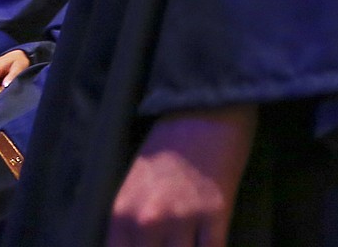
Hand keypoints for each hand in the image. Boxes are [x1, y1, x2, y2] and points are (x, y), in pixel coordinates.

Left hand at [108, 105, 258, 246]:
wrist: (207, 106)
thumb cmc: (170, 143)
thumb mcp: (135, 184)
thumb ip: (132, 222)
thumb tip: (142, 246)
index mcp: (121, 213)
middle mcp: (147, 221)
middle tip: (172, 245)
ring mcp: (182, 218)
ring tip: (190, 243)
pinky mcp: (216, 212)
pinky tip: (211, 244)